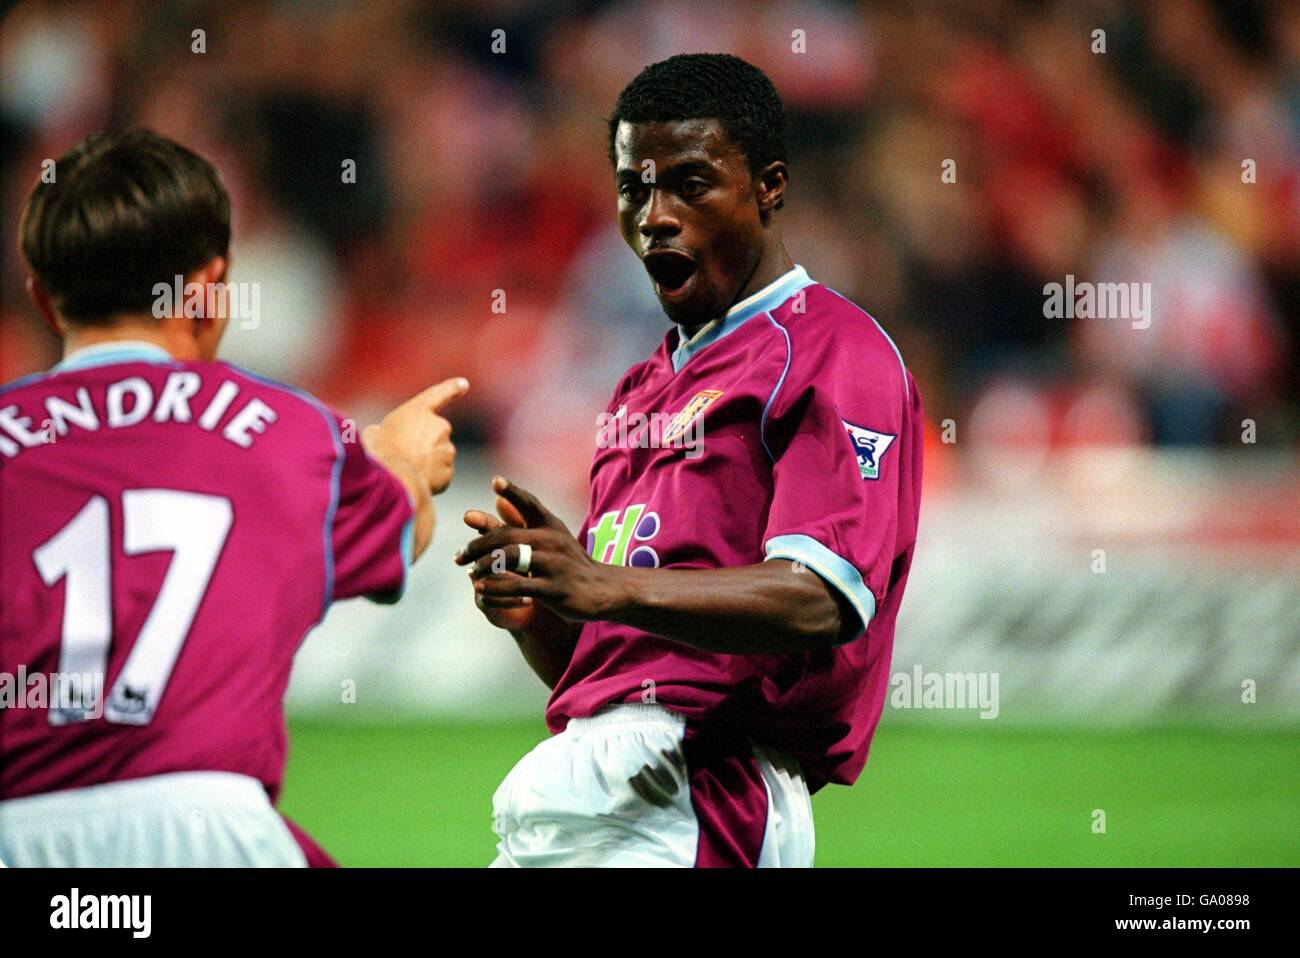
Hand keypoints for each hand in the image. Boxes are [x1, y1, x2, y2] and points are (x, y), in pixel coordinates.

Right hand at [364, 377, 466, 495]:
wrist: (394, 481)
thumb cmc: (379, 453)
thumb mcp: (372, 434)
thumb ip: (385, 430)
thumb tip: (382, 437)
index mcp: (419, 411)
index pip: (438, 395)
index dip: (451, 389)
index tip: (464, 384)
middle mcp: (439, 427)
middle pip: (433, 435)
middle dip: (422, 445)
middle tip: (401, 457)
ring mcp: (446, 450)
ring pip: (436, 456)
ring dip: (424, 463)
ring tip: (404, 472)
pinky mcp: (448, 472)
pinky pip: (438, 475)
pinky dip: (428, 479)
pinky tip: (412, 483)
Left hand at [456, 477, 618, 622]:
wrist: (602, 590)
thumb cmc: (569, 562)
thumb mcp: (552, 536)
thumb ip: (523, 519)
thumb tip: (496, 496)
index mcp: (551, 525)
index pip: (530, 504)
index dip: (513, 492)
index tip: (495, 481)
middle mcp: (552, 541)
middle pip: (507, 536)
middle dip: (477, 545)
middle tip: (458, 556)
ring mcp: (553, 565)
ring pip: (509, 559)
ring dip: (483, 566)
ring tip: (470, 573)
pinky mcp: (553, 589)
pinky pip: (518, 586)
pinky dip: (496, 587)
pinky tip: (480, 590)